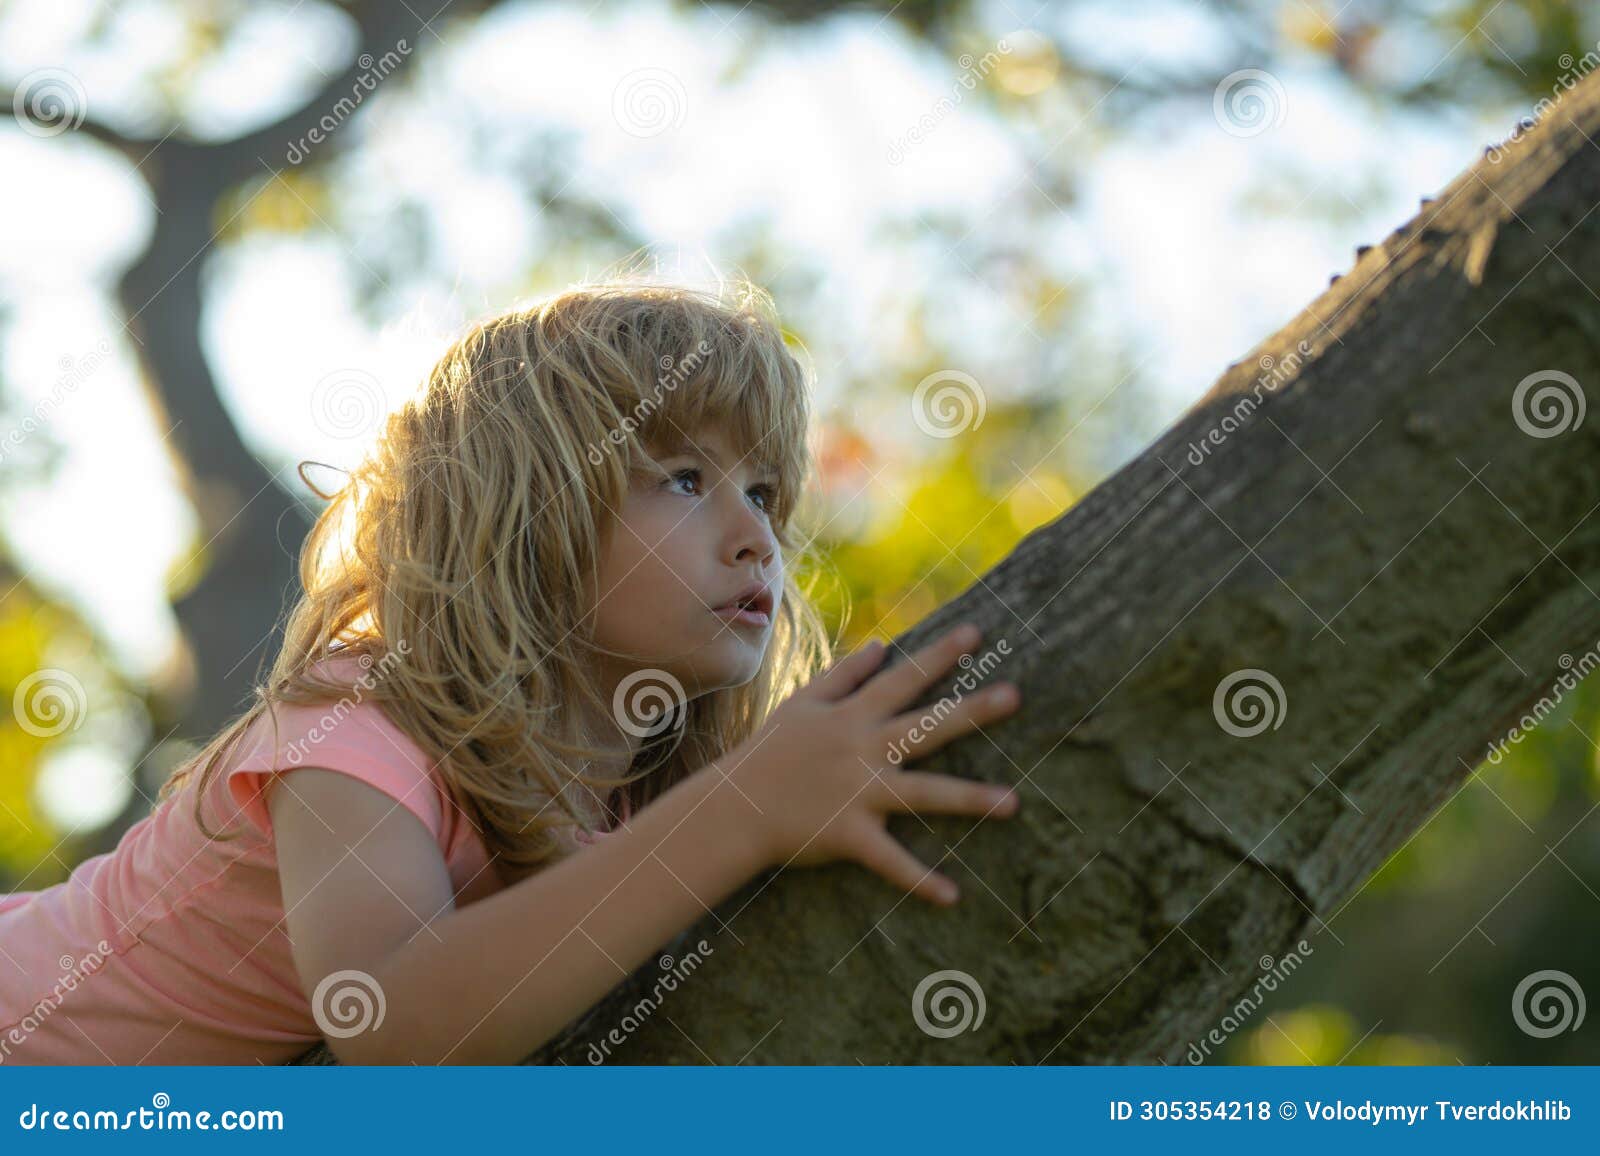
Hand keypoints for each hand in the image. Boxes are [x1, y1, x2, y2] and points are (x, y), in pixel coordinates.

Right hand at [718, 621, 1022, 904]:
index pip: (902, 678)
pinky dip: (919, 880)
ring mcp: (859, 792)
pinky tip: (952, 896)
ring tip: (1015, 804)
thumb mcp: (803, 703)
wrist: (734, 807)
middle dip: (972, 710)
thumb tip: (882, 645)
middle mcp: (863, 749)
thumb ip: (845, 675)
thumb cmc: (770, 753)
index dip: (938, 655)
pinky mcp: (850, 834)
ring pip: (924, 792)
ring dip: (970, 798)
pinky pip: (890, 860)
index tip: (977, 634)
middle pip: (926, 726)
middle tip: (1016, 695)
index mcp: (852, 717)